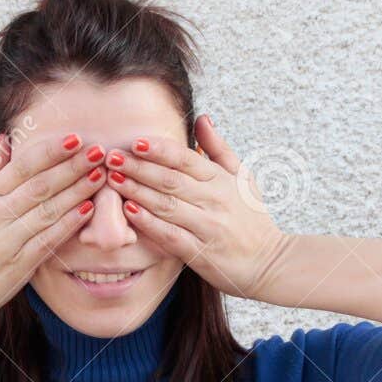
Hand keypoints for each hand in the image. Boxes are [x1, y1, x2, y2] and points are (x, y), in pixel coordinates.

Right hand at [0, 131, 104, 322]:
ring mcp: (6, 240)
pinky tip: (88, 210)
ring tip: (100, 175)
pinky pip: (48, 239)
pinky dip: (68, 223)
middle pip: (40, 184)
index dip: (51, 151)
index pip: (22, 166)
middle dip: (72, 166)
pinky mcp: (17, 265)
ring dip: (77, 191)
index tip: (75, 138)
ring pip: (48, 209)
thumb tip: (4, 141)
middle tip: (99, 151)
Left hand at [108, 115, 291, 299]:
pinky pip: (170, 236)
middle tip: (111, 157)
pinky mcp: (200, 253)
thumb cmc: (252, 218)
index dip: (159, 149)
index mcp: (222, 180)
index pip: (186, 159)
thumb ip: (219, 149)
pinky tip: (130, 212)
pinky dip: (150, 223)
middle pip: (170, 180)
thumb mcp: (242, 178)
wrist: (269, 262)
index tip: (134, 141)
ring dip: (138, 191)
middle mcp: (214, 201)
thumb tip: (201, 118)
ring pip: (167, 205)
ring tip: (114, 180)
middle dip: (139, 167)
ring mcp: (207, 228)